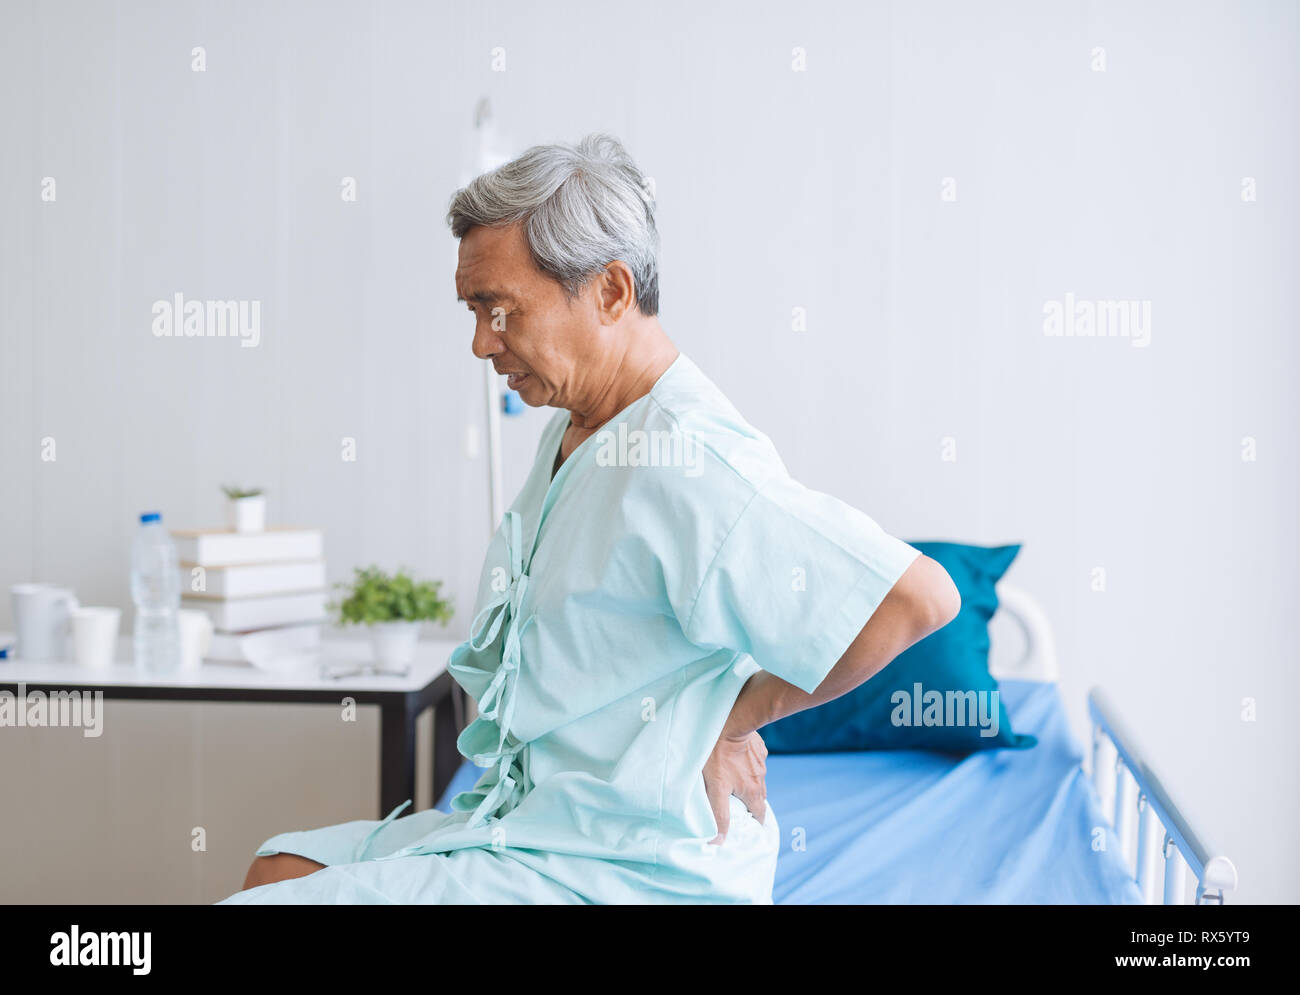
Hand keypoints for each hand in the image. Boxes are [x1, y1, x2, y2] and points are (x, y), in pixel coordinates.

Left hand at [701, 727, 767, 844]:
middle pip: (758, 796)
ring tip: (735, 780)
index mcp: (752, 791)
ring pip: (757, 778)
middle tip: (741, 805)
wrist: (732, 721)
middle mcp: (761, 778)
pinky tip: (735, 757)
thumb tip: (718, 841)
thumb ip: (718, 814)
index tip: (753, 827)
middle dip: (752, 803)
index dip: (756, 822)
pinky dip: (747, 763)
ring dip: (748, 781)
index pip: (760, 814)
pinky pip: (754, 760)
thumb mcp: (715, 787)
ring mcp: (761, 762)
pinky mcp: (759, 747)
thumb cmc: (718, 754)